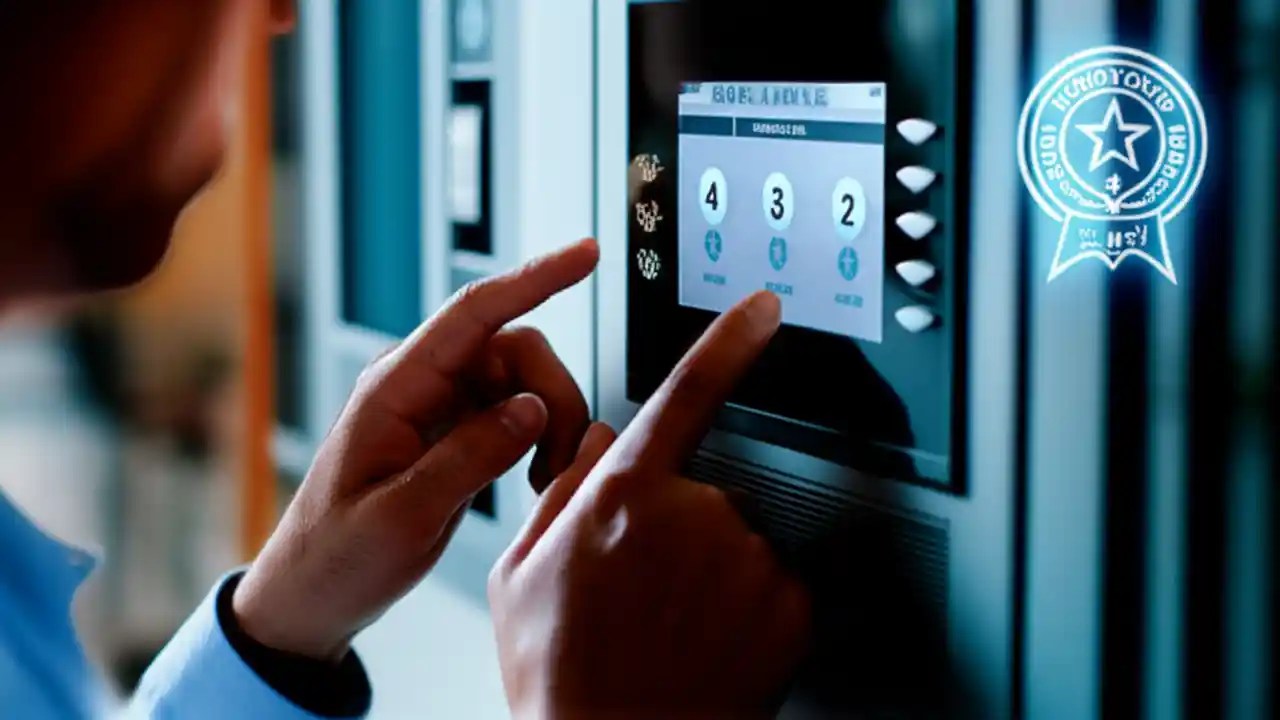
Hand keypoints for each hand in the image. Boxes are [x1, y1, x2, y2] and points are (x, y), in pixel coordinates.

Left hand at [233, 239, 598, 659]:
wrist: (313, 593)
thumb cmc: (339, 556)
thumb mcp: (403, 517)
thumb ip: (470, 458)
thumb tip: (532, 409)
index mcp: (394, 389)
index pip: (474, 313)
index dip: (535, 278)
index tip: (584, 254)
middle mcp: (419, 385)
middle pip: (515, 349)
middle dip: (553, 395)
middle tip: (561, 459)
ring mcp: (438, 407)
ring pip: (523, 380)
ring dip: (552, 422)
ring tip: (547, 479)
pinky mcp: (454, 432)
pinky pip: (516, 412)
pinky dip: (541, 439)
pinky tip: (536, 479)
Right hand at [489, 291, 810, 718]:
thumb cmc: (562, 675)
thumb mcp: (520, 573)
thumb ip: (559, 488)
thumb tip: (595, 439)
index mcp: (627, 495)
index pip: (687, 393)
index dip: (730, 340)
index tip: (764, 306)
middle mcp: (698, 516)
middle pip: (697, 487)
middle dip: (672, 523)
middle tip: (636, 588)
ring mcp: (750, 561)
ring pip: (733, 539)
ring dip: (707, 569)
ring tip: (665, 625)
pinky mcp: (788, 606)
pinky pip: (767, 583)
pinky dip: (743, 607)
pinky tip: (702, 642)